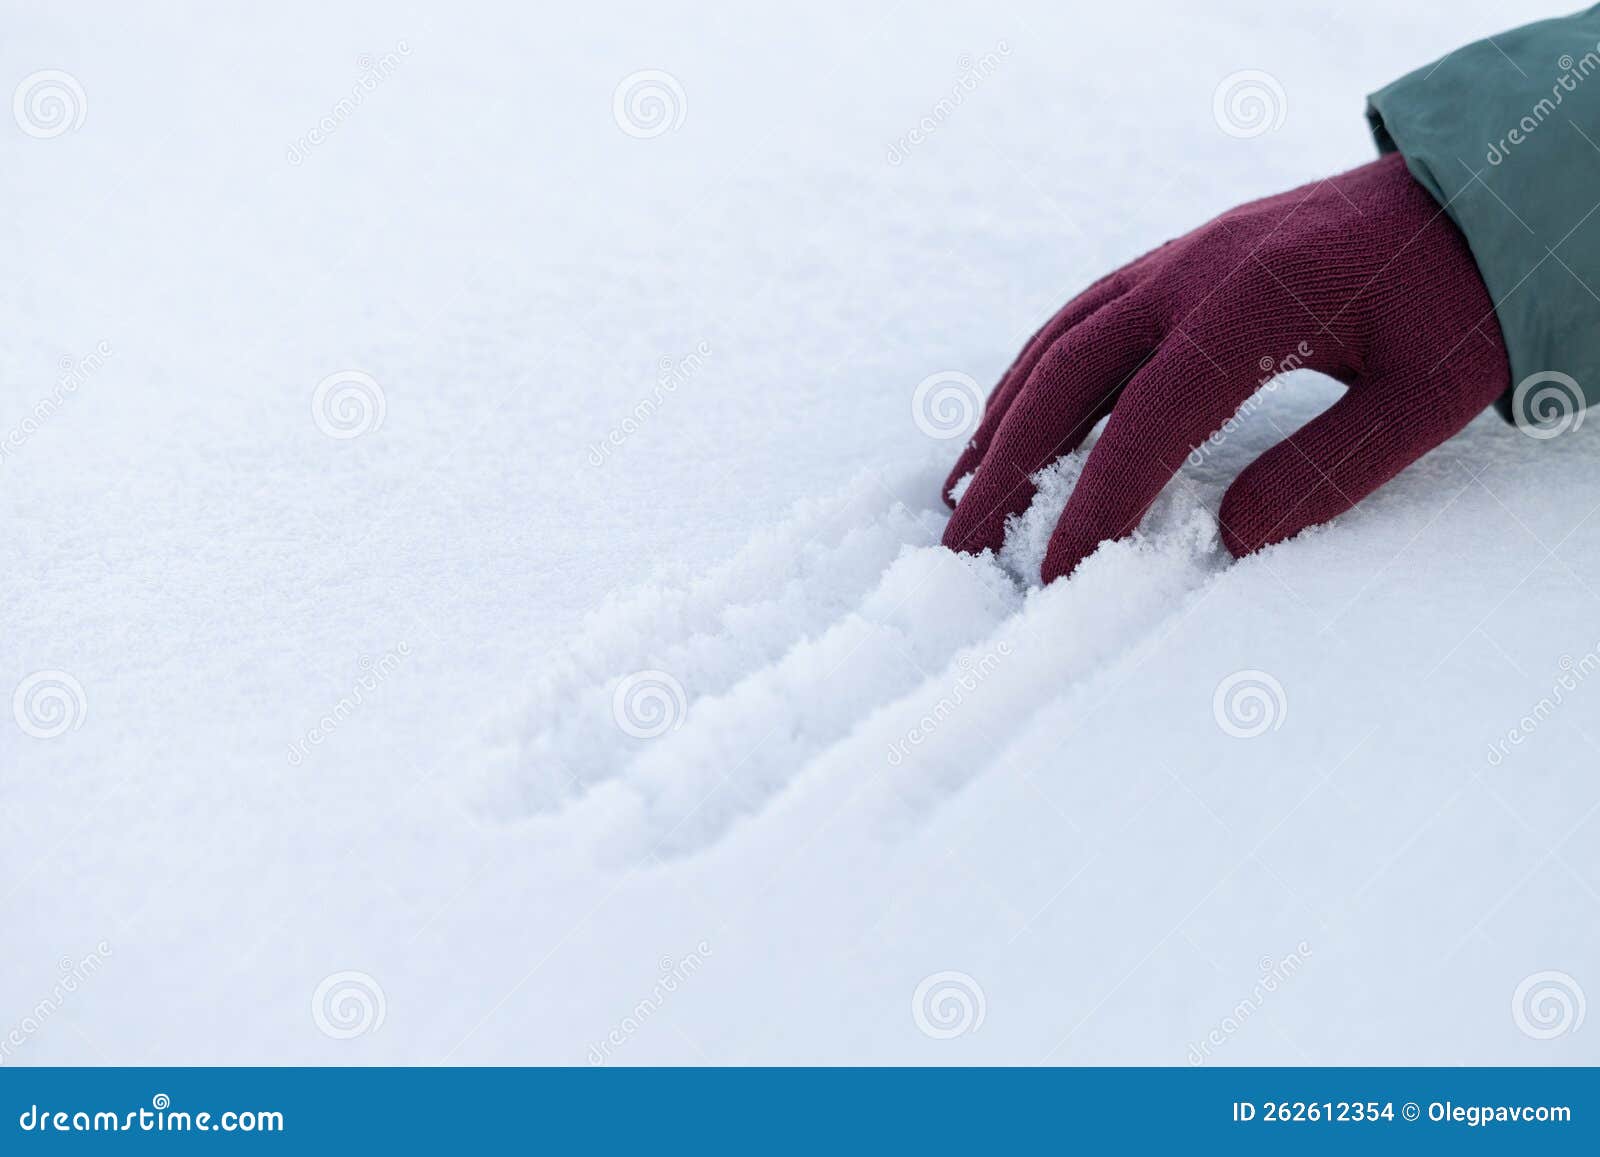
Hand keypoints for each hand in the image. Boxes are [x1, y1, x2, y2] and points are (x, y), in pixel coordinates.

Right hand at [942, 152, 1509, 582]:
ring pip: (1058, 342)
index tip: (1056, 572)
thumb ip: (1331, 467)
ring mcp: (1176, 260)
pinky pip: (1080, 320)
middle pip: (1066, 374)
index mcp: (1252, 302)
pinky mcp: (1174, 263)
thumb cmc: (1454, 297)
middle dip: (1006, 465)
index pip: (1146, 419)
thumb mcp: (1428, 393)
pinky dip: (1033, 377)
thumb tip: (1232, 539)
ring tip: (959, 493)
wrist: (1464, 191)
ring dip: (1002, 419)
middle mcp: (1192, 273)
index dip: (1095, 501)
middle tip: (961, 543)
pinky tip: (1012, 422)